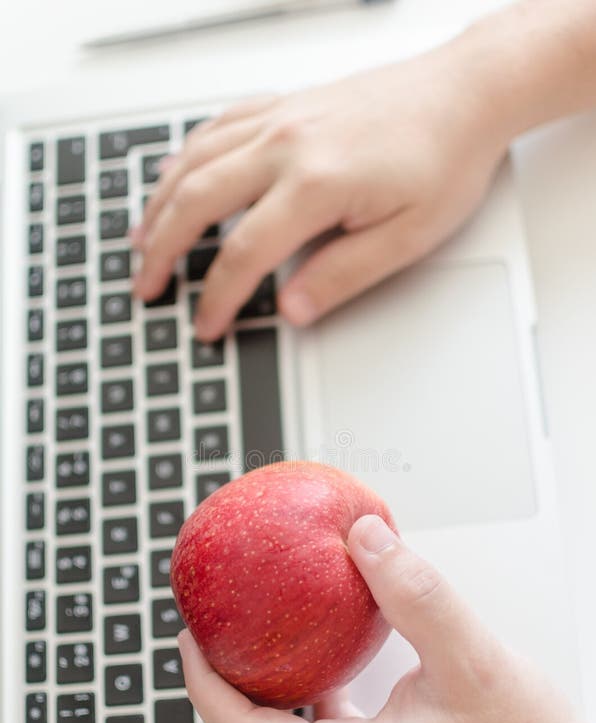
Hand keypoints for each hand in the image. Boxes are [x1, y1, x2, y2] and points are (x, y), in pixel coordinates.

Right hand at [134, 34, 509, 339]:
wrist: (465, 92)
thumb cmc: (445, 157)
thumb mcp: (406, 237)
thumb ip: (343, 275)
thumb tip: (292, 308)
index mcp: (316, 183)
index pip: (243, 254)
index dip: (217, 298)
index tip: (206, 324)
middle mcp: (286, 144)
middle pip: (195, 201)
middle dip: (162, 252)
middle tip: (147, 287)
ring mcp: (280, 118)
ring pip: (193, 160)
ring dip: (159, 203)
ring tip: (142, 241)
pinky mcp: (284, 105)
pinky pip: (215, 126)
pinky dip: (184, 155)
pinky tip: (173, 175)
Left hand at [178, 515, 595, 722]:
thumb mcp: (472, 657)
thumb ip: (413, 591)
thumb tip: (364, 536)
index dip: (203, 685)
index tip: (190, 636)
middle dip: (214, 695)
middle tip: (211, 639)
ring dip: (251, 705)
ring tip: (252, 648)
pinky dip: (294, 711)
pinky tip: (318, 668)